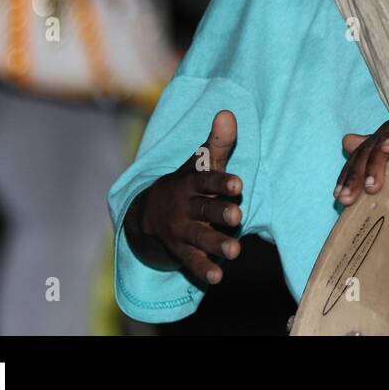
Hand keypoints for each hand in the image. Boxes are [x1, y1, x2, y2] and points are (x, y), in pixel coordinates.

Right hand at [129, 110, 243, 284]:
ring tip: (234, 251)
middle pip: (204, 210)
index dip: (222, 183)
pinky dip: (203, 270)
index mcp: (191, 183)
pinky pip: (191, 261)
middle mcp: (185, 207)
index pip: (207, 181)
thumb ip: (218, 142)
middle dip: (220, 214)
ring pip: (200, 237)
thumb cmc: (189, 183)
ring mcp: (182, 230)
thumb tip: (228, 112)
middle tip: (237, 218)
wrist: (149, 212)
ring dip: (216, 244)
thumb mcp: (200, 163)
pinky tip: (217, 277)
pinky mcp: (181, 251)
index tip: (239, 184)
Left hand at [334, 91, 388, 206]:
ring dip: (375, 163)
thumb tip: (346, 144)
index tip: (339, 198)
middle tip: (347, 199)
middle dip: (356, 175)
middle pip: (367, 152)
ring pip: (384, 142)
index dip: (348, 175)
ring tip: (371, 187)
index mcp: (384, 137)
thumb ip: (376, 149)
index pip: (360, 157)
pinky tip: (387, 148)